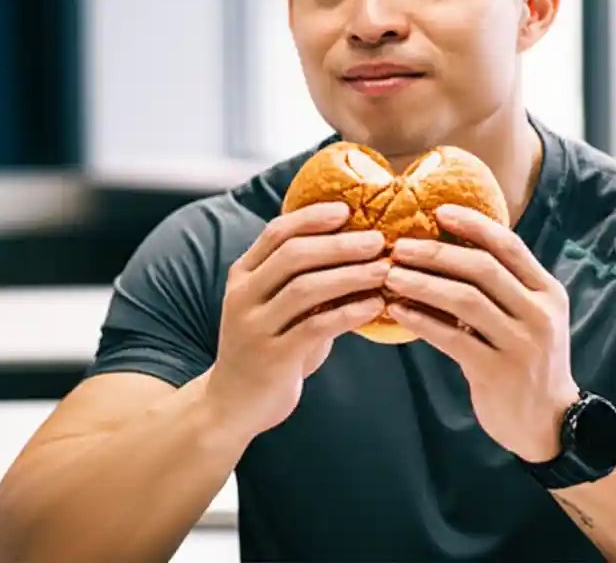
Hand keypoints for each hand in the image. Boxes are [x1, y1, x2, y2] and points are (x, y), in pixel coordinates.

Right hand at [207, 201, 388, 441]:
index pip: (276, 233)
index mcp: (243, 275)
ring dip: (350, 275)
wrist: (231, 404)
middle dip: (339, 244)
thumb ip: (302, 280)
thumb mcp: (275, 306)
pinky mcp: (272, 357)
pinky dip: (349, 312)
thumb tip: (358, 250)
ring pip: (305, 288)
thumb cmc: (267, 347)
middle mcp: (243, 296)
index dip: (311, 217)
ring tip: (385, 270)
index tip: (347, 210)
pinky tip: (375, 306)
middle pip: (293, 255)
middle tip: (377, 240)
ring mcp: (254, 327)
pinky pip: (315, 326)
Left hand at [384, 204, 579, 462]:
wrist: (548, 423)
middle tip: (398, 246)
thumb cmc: (527, 360)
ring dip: (422, 284)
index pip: (509, 246)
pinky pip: (452, 338)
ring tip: (389, 275)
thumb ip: (503, 287)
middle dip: (436, 253)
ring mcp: (521, 344)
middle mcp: (539, 314)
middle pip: (483, 269)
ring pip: (465, 301)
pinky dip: (421, 321)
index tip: (438, 211)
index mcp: (547, 292)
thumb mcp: (529, 317)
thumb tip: (449, 249)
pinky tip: (397, 312)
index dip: (473, 225)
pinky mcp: (497, 372)